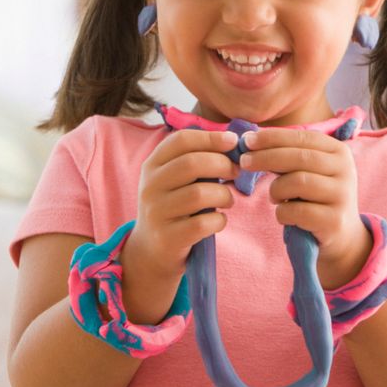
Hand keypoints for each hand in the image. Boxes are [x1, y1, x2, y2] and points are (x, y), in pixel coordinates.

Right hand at [124, 129, 241, 280]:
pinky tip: (218, 220)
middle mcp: (150, 186)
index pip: (181, 140)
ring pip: (199, 194)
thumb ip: (195, 160)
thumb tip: (232, 142)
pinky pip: (202, 223)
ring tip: (227, 199)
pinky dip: (219, 221)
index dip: (211, 137)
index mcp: (152, 165)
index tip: (233, 142)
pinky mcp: (167, 237)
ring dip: (223, 195)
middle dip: (222, 164)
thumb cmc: (173, 207)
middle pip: (191, 164)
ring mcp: (156, 212)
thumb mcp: (174, 180)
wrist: (151, 249)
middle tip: (236, 172)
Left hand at [239, 128, 371, 288]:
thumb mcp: (308, 171)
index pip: (302, 137)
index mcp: (339, 151)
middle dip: (266, 157)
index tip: (247, 140)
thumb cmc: (315, 198)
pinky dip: (282, 213)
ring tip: (276, 198)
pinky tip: (285, 215)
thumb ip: (287, 155)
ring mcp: (342, 196)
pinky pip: (296, 211)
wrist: (341, 236)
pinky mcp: (334, 220)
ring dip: (276, 190)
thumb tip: (249, 140)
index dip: (273, 138)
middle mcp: (345, 170)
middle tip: (244, 162)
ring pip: (297, 182)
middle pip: (299, 158)